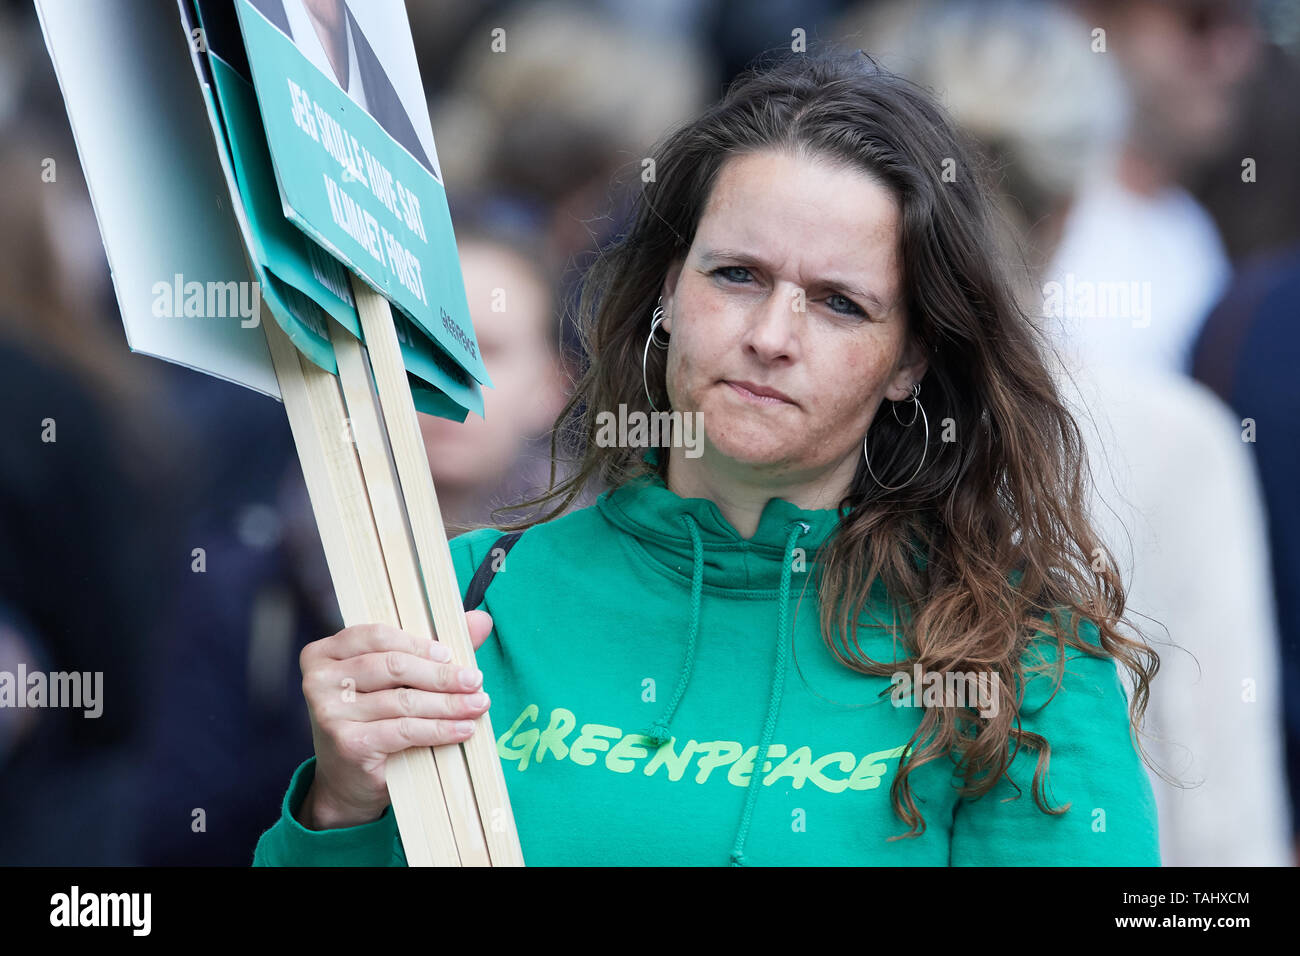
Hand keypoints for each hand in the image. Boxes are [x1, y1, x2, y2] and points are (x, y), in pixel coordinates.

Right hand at [295, 611, 493, 829]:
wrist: (347, 783)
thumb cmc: (373, 720)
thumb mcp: (392, 682)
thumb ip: (432, 649)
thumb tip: (482, 619)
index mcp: (325, 652)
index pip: (377, 636)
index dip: (418, 643)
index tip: (450, 654)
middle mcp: (319, 680)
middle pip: (392, 666)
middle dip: (440, 674)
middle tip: (475, 681)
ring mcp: (330, 713)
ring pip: (403, 700)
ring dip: (448, 703)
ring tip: (478, 705)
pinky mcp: (348, 743)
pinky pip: (404, 730)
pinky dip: (439, 729)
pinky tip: (463, 729)